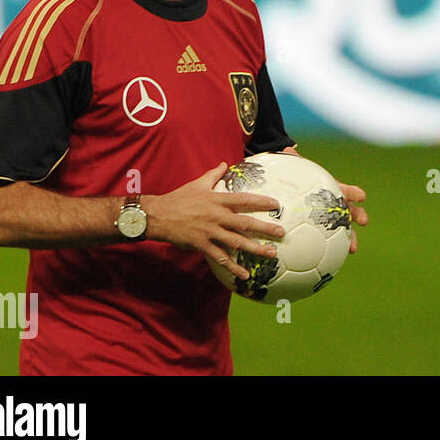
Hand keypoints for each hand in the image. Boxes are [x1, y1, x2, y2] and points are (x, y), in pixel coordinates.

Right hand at [142, 162, 284, 279]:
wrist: (157, 215)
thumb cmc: (179, 198)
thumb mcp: (197, 183)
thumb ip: (213, 175)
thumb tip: (224, 164)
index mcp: (217, 200)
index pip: (244, 200)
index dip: (261, 202)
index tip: (276, 205)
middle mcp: (217, 216)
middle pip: (245, 223)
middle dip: (265, 228)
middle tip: (282, 233)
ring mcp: (210, 232)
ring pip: (237, 242)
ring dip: (255, 249)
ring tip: (272, 254)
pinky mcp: (202, 245)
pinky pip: (221, 258)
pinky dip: (234, 267)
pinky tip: (245, 275)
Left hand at [280, 147, 367, 252]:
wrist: (299, 191)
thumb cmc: (299, 181)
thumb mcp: (296, 171)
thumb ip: (293, 162)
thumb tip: (287, 148)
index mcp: (332, 190)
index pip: (346, 190)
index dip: (354, 193)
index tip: (361, 196)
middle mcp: (337, 205)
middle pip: (352, 210)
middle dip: (359, 216)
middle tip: (363, 222)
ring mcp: (333, 218)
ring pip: (345, 229)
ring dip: (351, 239)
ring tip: (352, 250)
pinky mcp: (326, 231)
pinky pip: (330, 242)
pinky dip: (332, 252)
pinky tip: (330, 264)